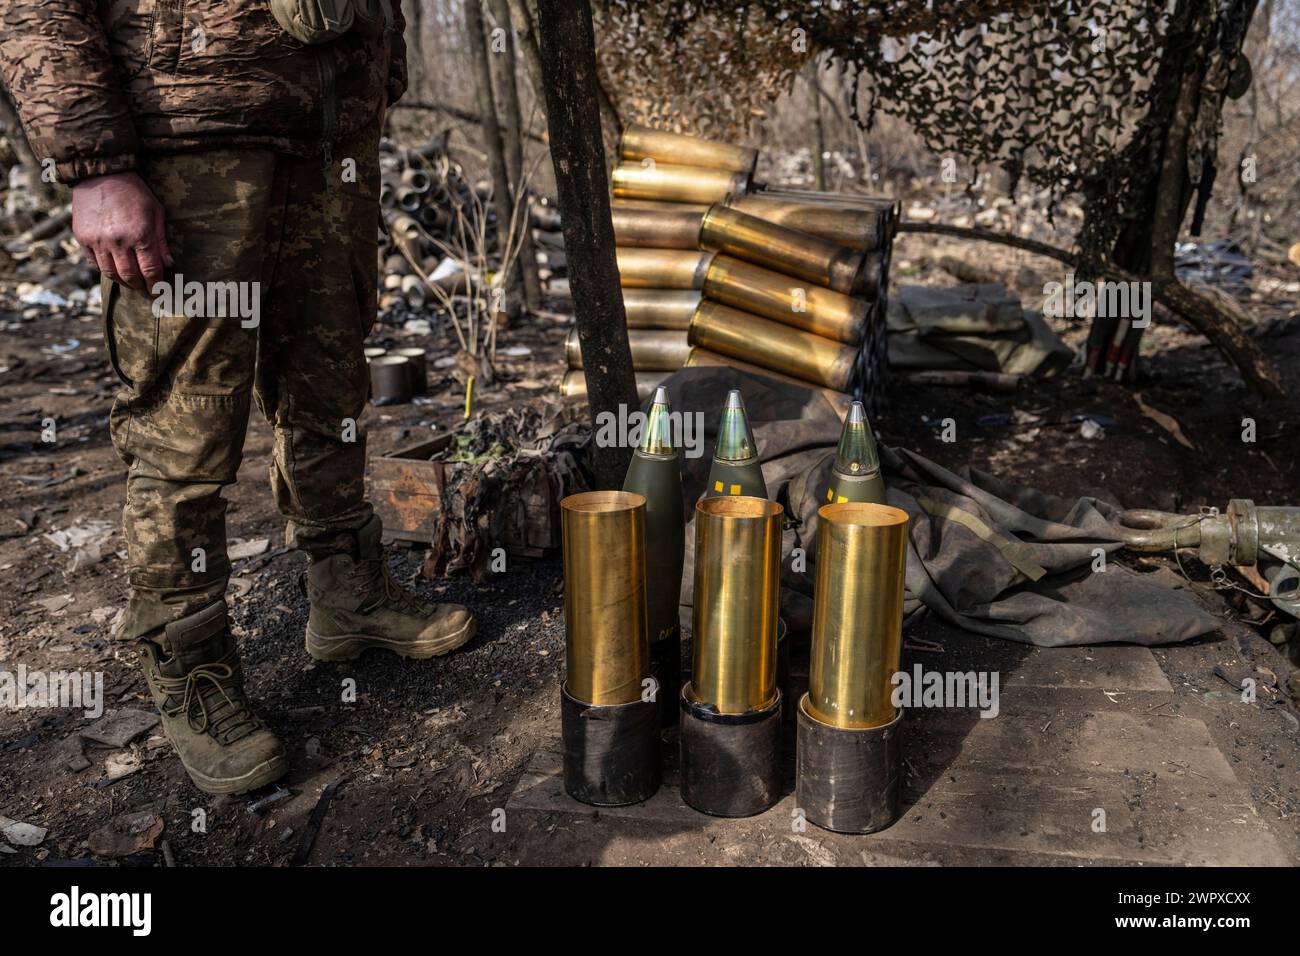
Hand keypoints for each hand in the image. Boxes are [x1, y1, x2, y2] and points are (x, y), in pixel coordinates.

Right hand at [72, 171, 172, 292]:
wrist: (102, 174)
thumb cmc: (135, 193)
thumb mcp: (156, 212)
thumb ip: (162, 240)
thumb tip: (169, 264)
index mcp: (140, 235)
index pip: (150, 271)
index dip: (156, 284)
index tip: (159, 289)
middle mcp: (118, 241)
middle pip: (130, 276)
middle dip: (140, 286)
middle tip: (146, 289)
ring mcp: (98, 241)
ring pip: (110, 273)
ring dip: (122, 281)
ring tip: (130, 281)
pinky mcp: (82, 238)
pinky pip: (93, 263)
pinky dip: (104, 269)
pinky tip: (113, 268)